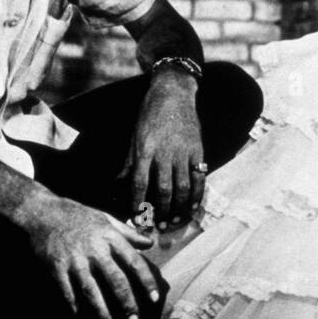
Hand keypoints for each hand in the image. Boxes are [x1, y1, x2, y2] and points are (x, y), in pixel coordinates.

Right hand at [20, 193, 158, 318]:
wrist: (43, 212)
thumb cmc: (79, 216)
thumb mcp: (106, 219)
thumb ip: (128, 233)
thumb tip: (151, 242)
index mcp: (110, 236)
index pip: (134, 261)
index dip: (146, 280)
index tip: (154, 297)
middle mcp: (94, 249)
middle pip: (115, 279)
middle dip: (126, 302)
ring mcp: (74, 259)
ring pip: (91, 290)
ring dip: (101, 312)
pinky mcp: (55, 267)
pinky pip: (67, 292)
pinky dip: (75, 307)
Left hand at [127, 70, 204, 227]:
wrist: (173, 92)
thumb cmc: (150, 114)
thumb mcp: (134, 136)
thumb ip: (129, 162)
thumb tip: (118, 185)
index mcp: (145, 149)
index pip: (140, 183)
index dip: (138, 203)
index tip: (137, 218)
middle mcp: (165, 153)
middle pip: (164, 189)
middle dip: (160, 211)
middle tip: (158, 226)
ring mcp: (183, 152)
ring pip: (183, 187)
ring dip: (178, 208)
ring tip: (173, 221)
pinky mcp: (198, 150)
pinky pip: (199, 177)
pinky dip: (197, 194)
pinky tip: (192, 207)